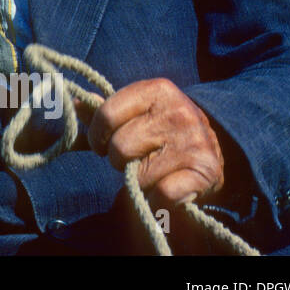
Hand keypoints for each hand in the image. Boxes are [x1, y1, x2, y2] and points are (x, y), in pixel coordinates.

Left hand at [83, 78, 225, 209]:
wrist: (215, 150)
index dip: (97, 135)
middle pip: (119, 147)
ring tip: (154, 171)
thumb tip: (74, 103)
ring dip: (140, 181)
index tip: (102, 143)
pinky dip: (158, 199)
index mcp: (157, 90)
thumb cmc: (162, 130)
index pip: (106, 115)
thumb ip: (104, 110)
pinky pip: (162, 193)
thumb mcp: (136, 112)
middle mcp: (178, 111)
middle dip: (119, 159)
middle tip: (134, 158)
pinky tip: (167, 189)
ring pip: (139, 174)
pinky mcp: (206, 170)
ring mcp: (195, 140)